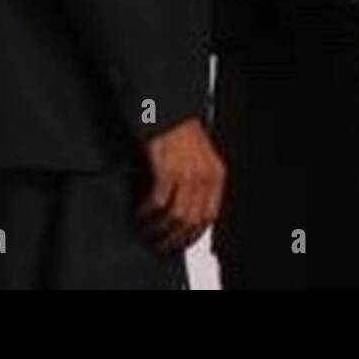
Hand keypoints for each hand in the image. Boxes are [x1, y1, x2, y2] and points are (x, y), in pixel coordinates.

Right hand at [139, 119, 225, 251]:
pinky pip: (157, 203)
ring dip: (159, 229)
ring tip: (148, 232)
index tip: (181, 243)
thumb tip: (190, 216)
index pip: (210, 217)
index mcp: (217, 176)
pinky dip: (147, 212)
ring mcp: (187, 175)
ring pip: (175, 216)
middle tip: (161, 245)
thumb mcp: (203, 161)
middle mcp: (205, 178)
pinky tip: (140, 213)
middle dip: (174, 238)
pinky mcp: (167, 171)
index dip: (194, 235)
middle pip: (191, 221)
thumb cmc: (184, 135)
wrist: (172, 113)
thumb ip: (201, 186)